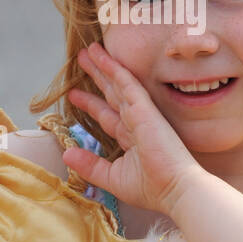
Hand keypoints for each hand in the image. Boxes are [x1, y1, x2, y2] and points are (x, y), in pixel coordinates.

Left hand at [63, 42, 204, 215]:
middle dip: (97, 76)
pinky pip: (128, 84)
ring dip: (103, 67)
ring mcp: (142, 114)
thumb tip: (66, 154)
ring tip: (88, 51)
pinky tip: (104, 58)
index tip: (74, 94)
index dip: (91, 103)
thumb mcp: (112, 178)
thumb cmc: (152, 188)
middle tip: (82, 59)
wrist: (176, 190)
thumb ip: (89, 165)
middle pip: (112, 94)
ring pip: (119, 84)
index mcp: (131, 138)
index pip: (107, 115)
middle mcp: (136, 122)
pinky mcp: (146, 110)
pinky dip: (116, 70)